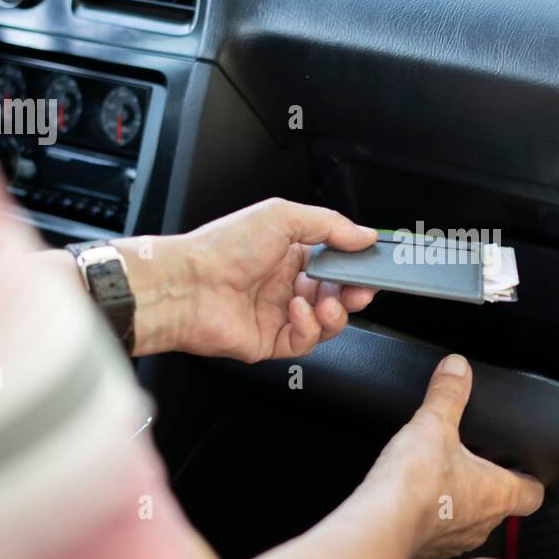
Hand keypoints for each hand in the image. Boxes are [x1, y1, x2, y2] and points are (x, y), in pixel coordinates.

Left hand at [116, 198, 377, 359]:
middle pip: (337, 294)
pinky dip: (309, 327)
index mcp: (289, 253)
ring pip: (326, 322)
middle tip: (361, 289)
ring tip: (326, 302)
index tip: (371, 266)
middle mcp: (285, 284)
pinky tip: (297, 310)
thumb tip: (363, 235)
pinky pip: (305, 341)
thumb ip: (329, 224)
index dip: (355, 266)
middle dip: (354, 293)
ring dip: (335, 313)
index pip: (336, 262)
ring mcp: (278, 314)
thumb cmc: (222, 247)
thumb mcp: (281, 217)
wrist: (186, 284)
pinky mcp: (270, 341)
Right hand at [363, 354, 544, 558]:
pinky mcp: (428, 551)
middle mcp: (483, 524)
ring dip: (460, 503)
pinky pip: (438, 534)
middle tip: (475, 462)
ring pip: (469, 522)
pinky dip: (432, 519)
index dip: (530, 477)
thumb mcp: (434, 424)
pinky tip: (414, 500)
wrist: (378, 526)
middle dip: (489, 485)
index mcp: (498, 494)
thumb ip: (448, 394)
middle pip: (501, 507)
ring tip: (441, 478)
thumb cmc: (414, 484)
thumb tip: (458, 368)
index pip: (534, 493)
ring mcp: (455, 542)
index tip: (521, 465)